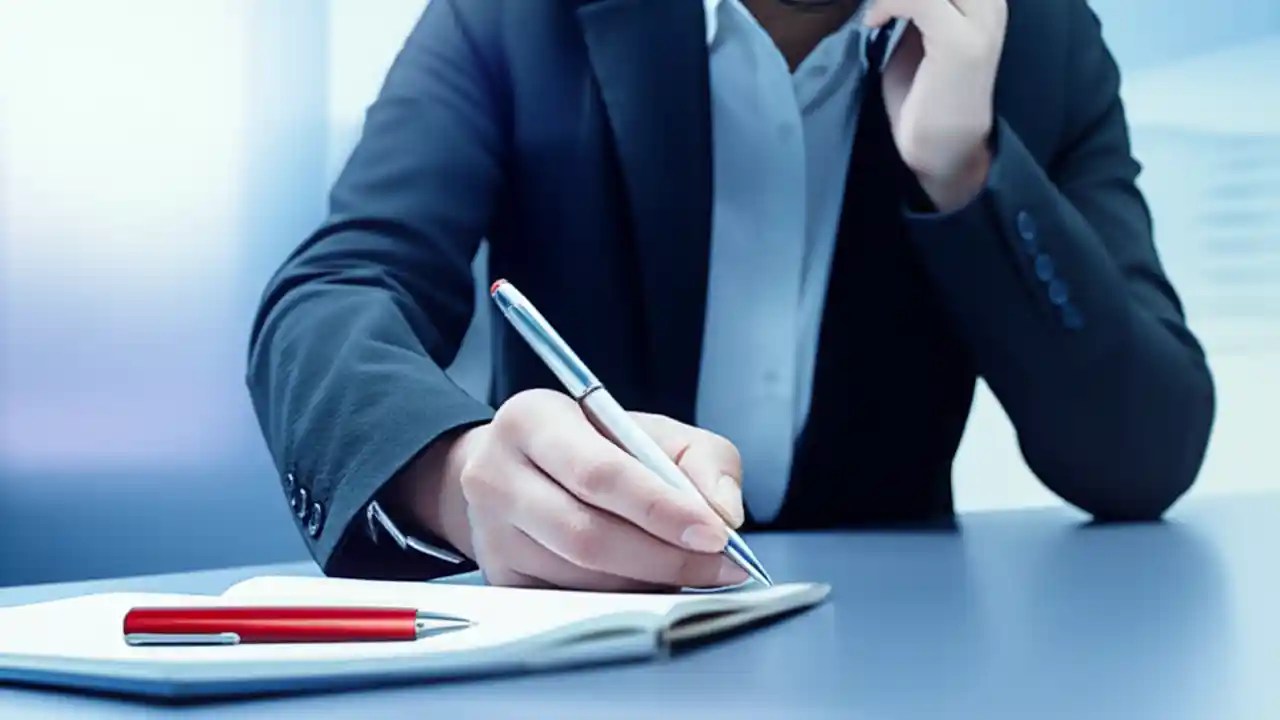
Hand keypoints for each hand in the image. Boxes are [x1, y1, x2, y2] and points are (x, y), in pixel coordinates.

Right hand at [396, 389, 747, 590]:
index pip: (599, 473)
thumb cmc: (590, 444)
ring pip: (582, 576)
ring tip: (690, 570)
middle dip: (666, 557)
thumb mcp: (648, 429)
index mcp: (532, 421)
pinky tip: (650, 581)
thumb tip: (724, 512)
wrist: (515, 465)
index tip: (715, 533)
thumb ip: (700, 458)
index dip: (661, 509)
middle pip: (587, 534)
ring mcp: (492, 534)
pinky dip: (622, 597)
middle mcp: (496, 475)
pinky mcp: (500, 577)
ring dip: (648, 581)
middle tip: (720, 566)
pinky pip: (571, 601)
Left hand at [865, 0, 1007, 211]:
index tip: (882, 0)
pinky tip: (873, 23)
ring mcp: (981, 22)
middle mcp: (990, 3)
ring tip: (875, 7)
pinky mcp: (960, 44)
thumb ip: (915, 5)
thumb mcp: (919, 35)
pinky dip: (888, 3)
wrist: (943, 150)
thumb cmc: (927, 95)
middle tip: (877, 2)